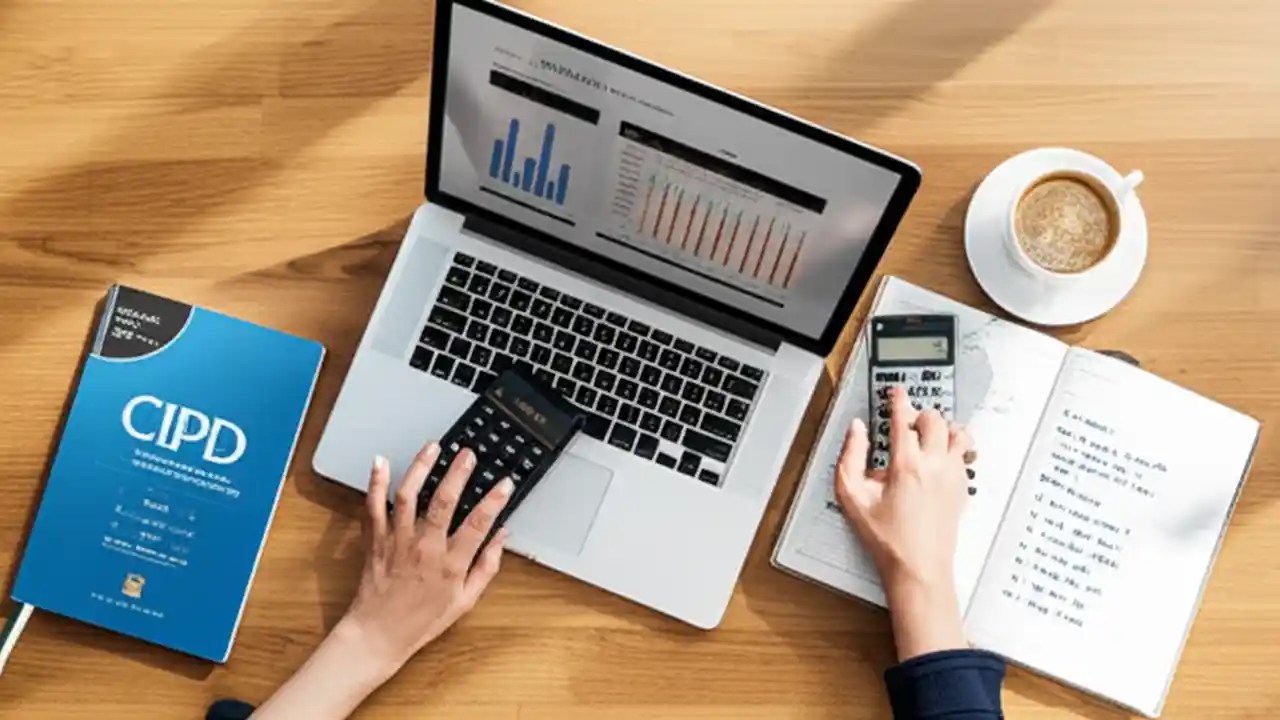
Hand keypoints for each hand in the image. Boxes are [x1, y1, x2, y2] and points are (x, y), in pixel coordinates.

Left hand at [341, 443, 511, 672]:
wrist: (378, 633)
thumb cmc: (422, 620)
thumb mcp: (465, 601)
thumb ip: (487, 566)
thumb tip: (502, 537)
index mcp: (450, 564)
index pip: (477, 524)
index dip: (494, 501)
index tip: (504, 483)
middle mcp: (424, 548)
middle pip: (443, 502)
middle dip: (458, 473)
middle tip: (467, 454)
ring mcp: (397, 541)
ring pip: (408, 496)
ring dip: (420, 468)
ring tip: (432, 448)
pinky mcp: (376, 540)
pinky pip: (373, 506)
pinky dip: (375, 483)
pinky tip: (381, 462)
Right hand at [835, 385, 973, 659]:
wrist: (918, 568)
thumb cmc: (887, 539)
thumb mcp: (852, 498)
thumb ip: (850, 457)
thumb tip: (857, 431)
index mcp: (907, 465)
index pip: (904, 418)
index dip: (898, 400)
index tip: (895, 393)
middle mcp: (934, 466)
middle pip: (934, 420)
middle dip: (918, 416)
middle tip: (905, 424)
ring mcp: (953, 476)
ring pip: (957, 433)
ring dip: (942, 428)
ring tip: (928, 436)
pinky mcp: (962, 488)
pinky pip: (965, 454)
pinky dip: (954, 447)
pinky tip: (940, 457)